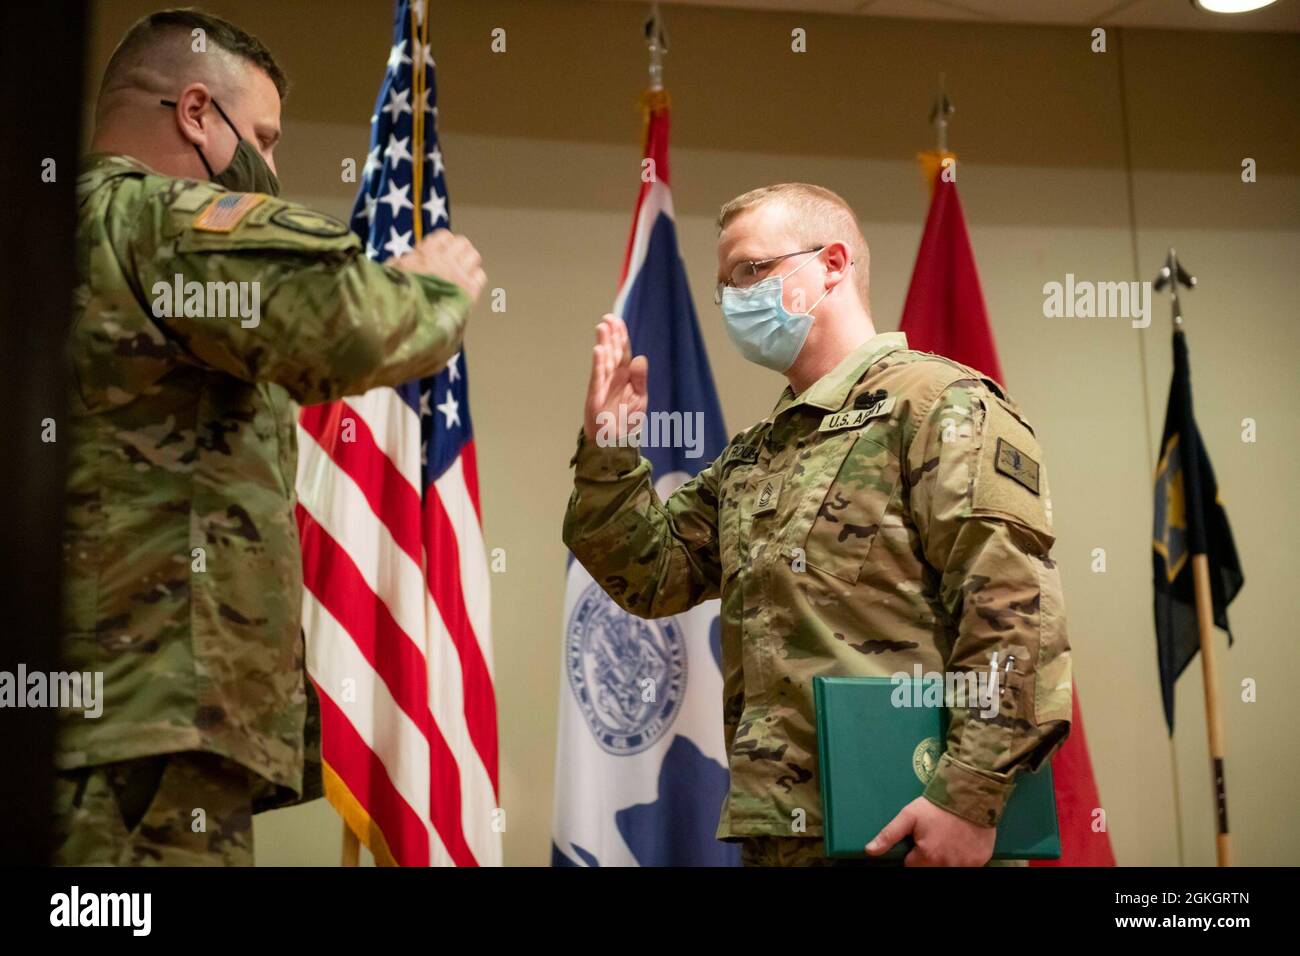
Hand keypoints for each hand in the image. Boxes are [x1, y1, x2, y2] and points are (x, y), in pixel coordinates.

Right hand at [393, 230, 485, 302]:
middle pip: (462, 244)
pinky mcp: (469, 292)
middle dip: (458, 251)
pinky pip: (480, 276)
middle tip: (452, 262)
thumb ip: (402, 263)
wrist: (409, 316)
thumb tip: (405, 262)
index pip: (444, 237)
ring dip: (468, 262)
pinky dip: (475, 278)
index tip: (439, 252)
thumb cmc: (396, 295)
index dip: (442, 244)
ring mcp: (459, 275)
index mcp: (426, 252)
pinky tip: (467, 286)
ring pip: (474, 256)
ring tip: (461, 272)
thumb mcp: (391, 272)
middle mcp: (446, 259)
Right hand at [583, 314, 647, 444]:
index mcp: (625, 376)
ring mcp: (603, 384)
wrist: (615, 443)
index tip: (618, 321)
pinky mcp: (595, 395)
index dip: (620, 336)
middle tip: (608, 318)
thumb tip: (639, 358)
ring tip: (602, 327)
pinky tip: (598, 351)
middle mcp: (613, 377)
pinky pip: (597, 377)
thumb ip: (640, 379)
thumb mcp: (640, 398)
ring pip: (604, 360)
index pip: (622, 352)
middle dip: (610, 335)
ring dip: (603, 343)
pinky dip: (598, 364)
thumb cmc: (627, 420)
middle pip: (612, 351)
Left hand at [865, 795, 996, 866]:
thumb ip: (889, 835)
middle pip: (930, 869)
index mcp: (927, 857)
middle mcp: (947, 865)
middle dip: (929, 857)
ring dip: (946, 859)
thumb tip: (870, 851)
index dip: (914, 854)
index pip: (912, 867)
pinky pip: (968, 866)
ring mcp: (965, 864)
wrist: (970, 795)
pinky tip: (961, 842)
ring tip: (948, 839)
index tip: (918, 842)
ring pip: (949, 868)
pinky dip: (963, 858)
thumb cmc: (937, 805)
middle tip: (934, 838)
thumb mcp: (908, 816)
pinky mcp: (980, 861)